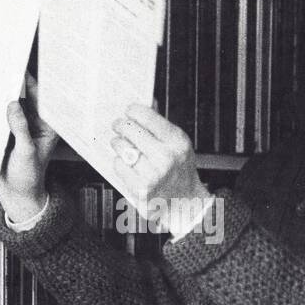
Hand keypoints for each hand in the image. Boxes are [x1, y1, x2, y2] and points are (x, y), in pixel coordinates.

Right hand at [0, 73, 59, 222]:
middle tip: (0, 70)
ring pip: (10, 108)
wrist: (17, 196)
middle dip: (13, 86)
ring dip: (0, 98)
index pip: (40, 98)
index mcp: (47, 127)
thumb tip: (13, 105)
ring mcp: (19, 129)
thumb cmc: (29, 177)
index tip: (18, 69)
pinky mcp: (6, 135)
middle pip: (23, 99)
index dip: (30, 82)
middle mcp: (34, 125)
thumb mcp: (26, 151)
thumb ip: (20, 128)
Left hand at [110, 105, 209, 232]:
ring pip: (121, 147)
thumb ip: (161, 125)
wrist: (185, 202)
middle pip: (129, 129)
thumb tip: (147, 102)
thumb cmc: (179, 169)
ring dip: (118, 144)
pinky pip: (119, 166)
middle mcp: (165, 158)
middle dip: (121, 125)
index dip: (133, 110)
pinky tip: (128, 164)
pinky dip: (120, 163)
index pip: (146, 116)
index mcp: (177, 142)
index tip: (128, 111)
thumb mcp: (179, 144)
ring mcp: (152, 175)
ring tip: (123, 146)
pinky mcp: (140, 190)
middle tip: (118, 125)